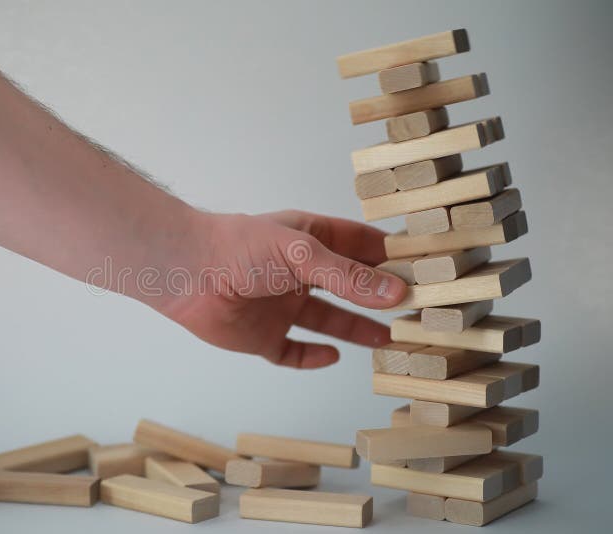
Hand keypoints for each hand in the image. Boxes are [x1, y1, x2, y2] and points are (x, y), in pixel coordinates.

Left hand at [155, 210, 406, 368]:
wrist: (185, 272)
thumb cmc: (240, 247)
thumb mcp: (302, 254)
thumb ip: (347, 276)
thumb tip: (396, 292)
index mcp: (311, 241)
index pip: (361, 246)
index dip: (392, 257)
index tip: (427, 269)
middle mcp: (299, 274)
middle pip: (349, 287)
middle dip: (380, 297)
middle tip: (417, 309)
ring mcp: (281, 306)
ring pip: (328, 320)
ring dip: (357, 330)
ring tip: (390, 339)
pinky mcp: (262, 336)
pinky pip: (293, 351)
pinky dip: (313, 357)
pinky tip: (333, 357)